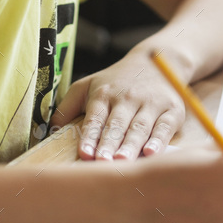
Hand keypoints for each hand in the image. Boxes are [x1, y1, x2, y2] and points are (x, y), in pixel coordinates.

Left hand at [51, 46, 185, 160]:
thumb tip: (50, 131)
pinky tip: (151, 153)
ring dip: (130, 145)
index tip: (84, 154)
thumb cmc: (117, 80)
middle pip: (117, 124)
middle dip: (109, 144)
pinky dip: (159, 140)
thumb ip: (67, 106)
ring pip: (139, 127)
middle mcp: (127, 98)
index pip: (95, 118)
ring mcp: (150, 103)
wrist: (158, 59)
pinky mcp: (171, 109)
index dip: (90, 136)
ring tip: (122, 162)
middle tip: (102, 163)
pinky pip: (164, 127)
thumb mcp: (89, 85)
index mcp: (104, 94)